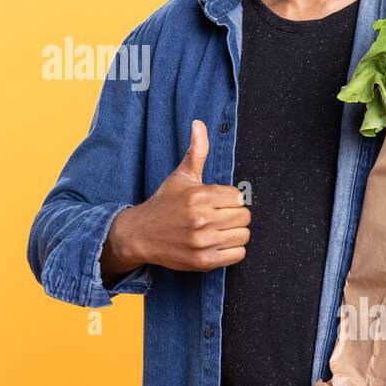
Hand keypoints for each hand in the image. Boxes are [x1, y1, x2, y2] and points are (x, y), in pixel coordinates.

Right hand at [104, 120, 249, 273]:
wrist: (140, 234)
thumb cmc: (165, 202)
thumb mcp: (181, 176)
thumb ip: (196, 151)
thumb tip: (199, 123)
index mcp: (199, 196)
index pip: (239, 197)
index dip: (232, 199)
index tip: (220, 202)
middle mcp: (201, 219)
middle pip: (244, 217)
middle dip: (235, 216)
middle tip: (220, 216)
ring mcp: (202, 242)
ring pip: (243, 236)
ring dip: (235, 233)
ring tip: (220, 230)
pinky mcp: (203, 261)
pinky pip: (237, 255)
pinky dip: (232, 250)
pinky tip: (218, 243)